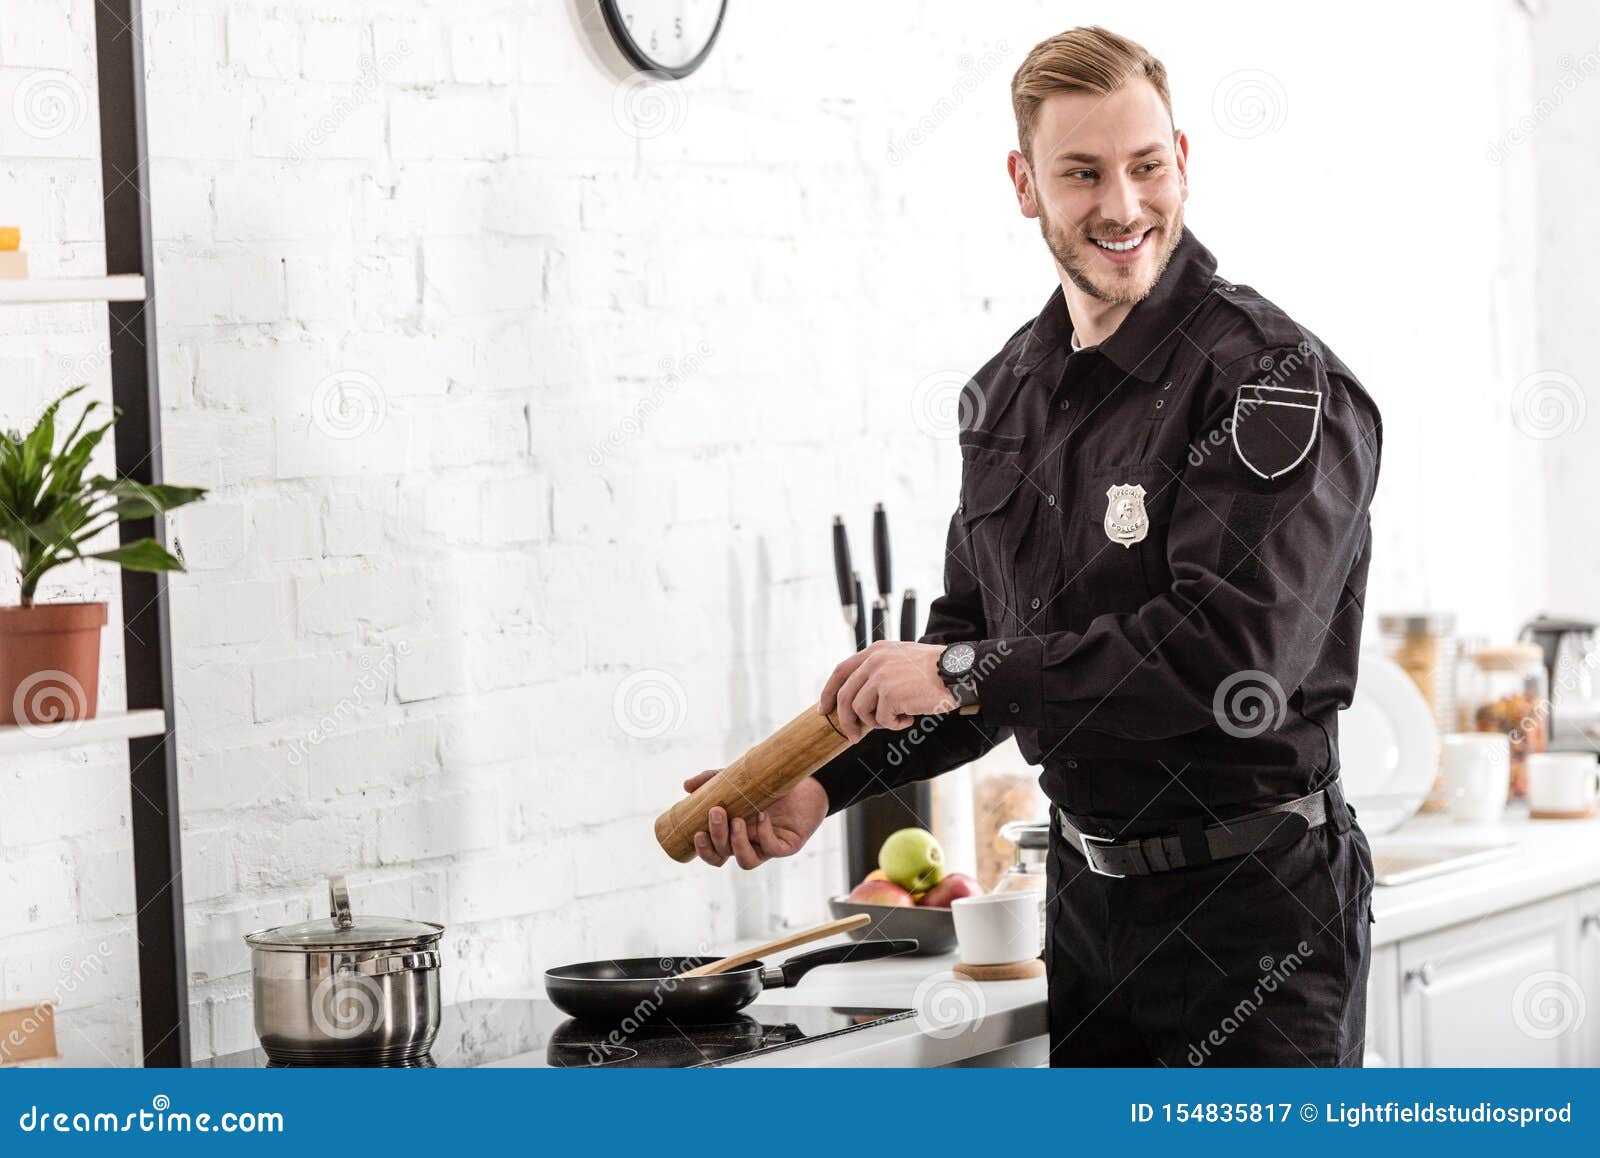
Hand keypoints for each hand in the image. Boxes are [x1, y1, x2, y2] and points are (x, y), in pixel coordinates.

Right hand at [682, 770, 828, 868]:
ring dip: (737, 843)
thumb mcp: (739, 779)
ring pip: (746, 862)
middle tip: (717, 812)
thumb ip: (713, 780)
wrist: (807, 784)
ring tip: (737, 820)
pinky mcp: (786, 846)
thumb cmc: (770, 785)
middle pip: (725, 855)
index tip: (695, 833)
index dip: (703, 850)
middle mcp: (748, 844)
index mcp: (734, 833)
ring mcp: (766, 847)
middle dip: (716, 838)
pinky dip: (764, 835)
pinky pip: (772, 849)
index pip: (714, 852)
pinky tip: (762, 816)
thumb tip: (687, 786)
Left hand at [818, 640, 955, 742]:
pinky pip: (882, 720)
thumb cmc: (934, 671)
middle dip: (846, 721)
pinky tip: (910, 716)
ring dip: (878, 722)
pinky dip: (895, 724)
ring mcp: (880, 677)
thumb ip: (879, 671)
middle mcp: (873, 661)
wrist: (956, 673)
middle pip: (845, 696)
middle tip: (853, 737)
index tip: (823, 710)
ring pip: (861, 711)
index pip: (840, 671)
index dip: (828, 692)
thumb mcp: (900, 660)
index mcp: (875, 651)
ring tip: (898, 718)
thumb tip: (859, 701)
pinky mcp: (889, 694)